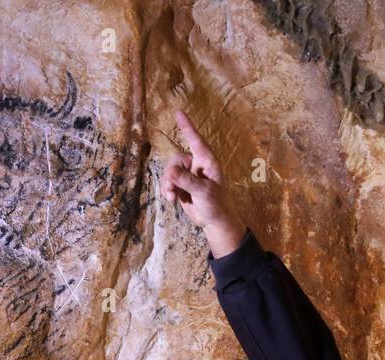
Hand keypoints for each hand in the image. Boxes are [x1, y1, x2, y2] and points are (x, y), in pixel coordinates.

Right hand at [159, 109, 246, 256]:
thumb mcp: (203, 192)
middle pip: (176, 160)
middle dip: (171, 174)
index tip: (178, 112)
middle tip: (172, 188)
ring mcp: (189, 176)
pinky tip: (171, 200)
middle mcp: (197, 165)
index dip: (187, 126)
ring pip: (170, 172)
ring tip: (171, 197)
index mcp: (207, 162)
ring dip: (167, 184)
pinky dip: (167, 190)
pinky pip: (168, 182)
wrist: (214, 222)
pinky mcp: (182, 186)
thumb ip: (187, 180)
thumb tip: (170, 172)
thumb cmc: (217, 205)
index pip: (195, 140)